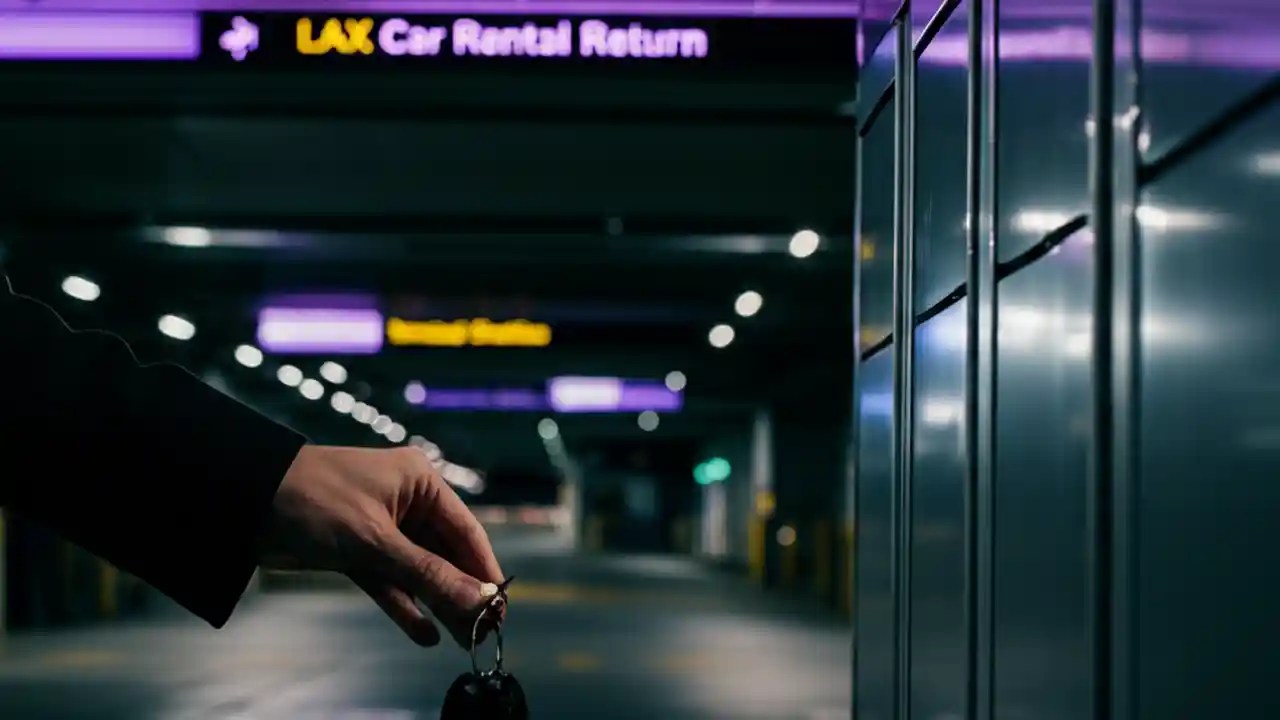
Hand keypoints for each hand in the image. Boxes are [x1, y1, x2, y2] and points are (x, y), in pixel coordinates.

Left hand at [259, 445, 503, 647]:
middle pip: (445, 555)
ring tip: (462, 641)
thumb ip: (428, 575)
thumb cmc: (315, 503)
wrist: (244, 501)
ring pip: (418, 572)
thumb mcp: (375, 542)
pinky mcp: (357, 550)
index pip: (465, 532)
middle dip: (462, 593)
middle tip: (484, 632)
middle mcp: (406, 503)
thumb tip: (478, 601)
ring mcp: (381, 527)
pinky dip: (404, 605)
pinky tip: (423, 633)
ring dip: (436, 604)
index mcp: (419, 483)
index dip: (484, 570)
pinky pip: (390, 581)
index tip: (501, 607)